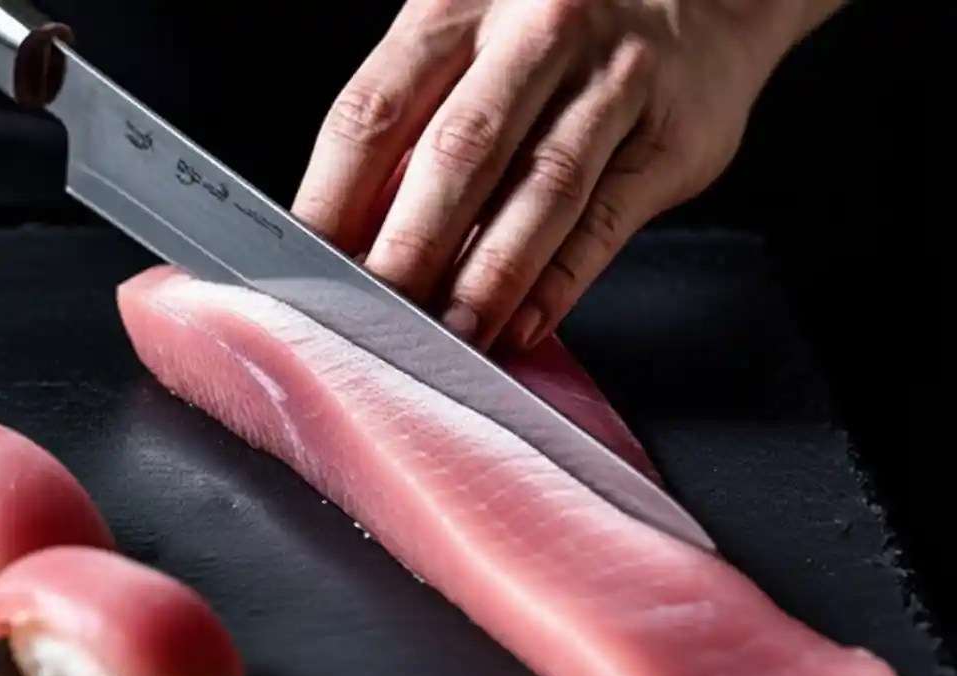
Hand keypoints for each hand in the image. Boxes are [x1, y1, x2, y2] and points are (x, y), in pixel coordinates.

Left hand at [293, 0, 844, 350]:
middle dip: (408, 248)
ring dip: (488, 277)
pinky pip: (606, 219)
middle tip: (374, 317)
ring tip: (453, 338)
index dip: (332, 198)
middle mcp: (533, 30)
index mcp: (455, 7)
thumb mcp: (469, 43)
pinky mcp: (672, 135)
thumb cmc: (553, 32)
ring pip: (539, 188)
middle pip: (456, 152)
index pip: (372, 112)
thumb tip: (350, 237)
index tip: (308, 269)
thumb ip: (413, 127)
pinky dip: (559, 281)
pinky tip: (524, 324)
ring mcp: (610, 79)